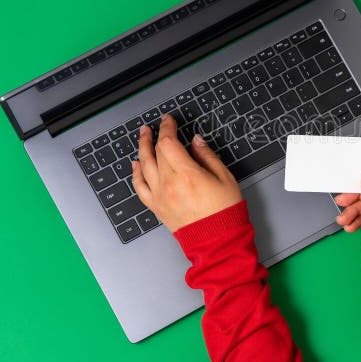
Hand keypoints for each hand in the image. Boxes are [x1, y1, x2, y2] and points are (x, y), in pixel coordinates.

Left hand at [131, 113, 242, 231]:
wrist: (217, 241)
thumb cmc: (224, 212)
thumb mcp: (225, 178)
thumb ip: (207, 156)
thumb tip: (196, 141)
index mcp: (188, 174)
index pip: (169, 143)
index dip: (167, 128)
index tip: (169, 120)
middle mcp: (170, 184)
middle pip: (156, 152)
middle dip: (155, 135)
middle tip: (155, 126)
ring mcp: (160, 196)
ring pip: (143, 166)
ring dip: (142, 148)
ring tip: (143, 136)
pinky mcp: (156, 207)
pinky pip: (139, 187)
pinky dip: (135, 173)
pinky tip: (135, 164)